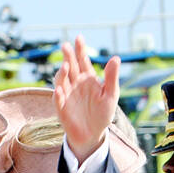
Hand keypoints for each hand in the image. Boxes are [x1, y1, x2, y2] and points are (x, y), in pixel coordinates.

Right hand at [53, 37, 118, 163]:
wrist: (93, 135)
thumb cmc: (102, 114)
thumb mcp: (110, 95)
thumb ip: (111, 77)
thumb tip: (116, 58)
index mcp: (87, 78)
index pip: (82, 60)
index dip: (80, 49)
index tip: (79, 38)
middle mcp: (75, 83)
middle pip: (70, 66)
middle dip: (68, 56)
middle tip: (66, 46)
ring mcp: (67, 94)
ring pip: (62, 80)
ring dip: (62, 74)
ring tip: (65, 66)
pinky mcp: (62, 108)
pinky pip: (58, 100)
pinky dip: (58, 95)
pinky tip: (59, 90)